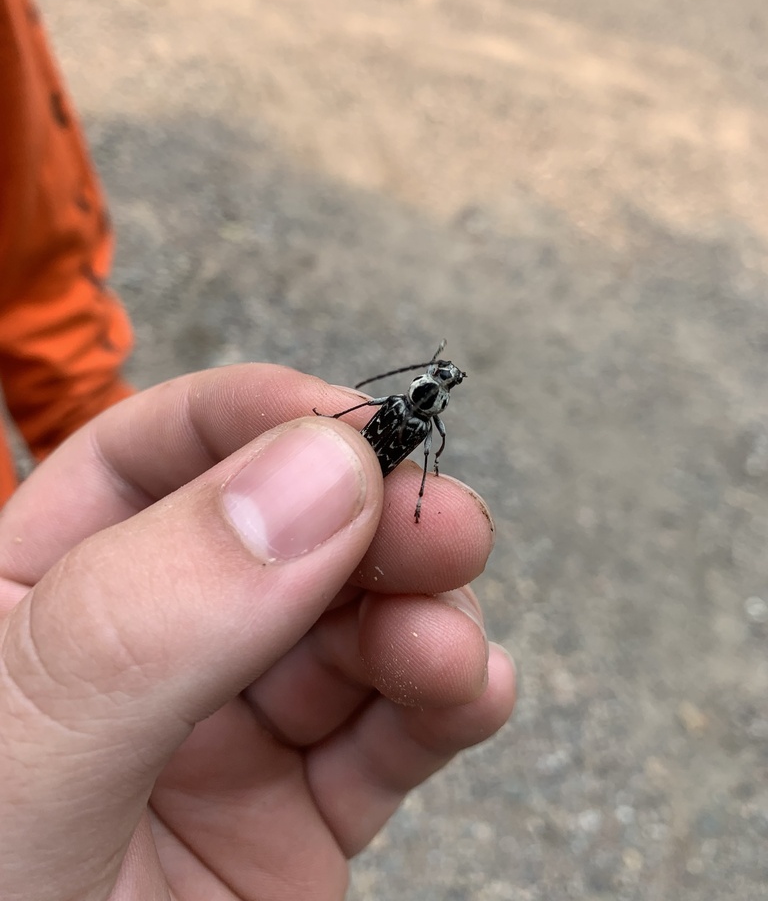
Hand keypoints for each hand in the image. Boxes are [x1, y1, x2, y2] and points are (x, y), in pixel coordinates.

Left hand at [0, 364, 515, 900]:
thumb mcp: (25, 749)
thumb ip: (158, 609)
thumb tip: (325, 471)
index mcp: (38, 588)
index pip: (161, 452)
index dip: (264, 419)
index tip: (360, 428)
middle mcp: (143, 646)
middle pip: (282, 531)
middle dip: (371, 519)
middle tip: (445, 529)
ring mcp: (221, 733)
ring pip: (348, 629)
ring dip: (418, 616)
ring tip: (445, 647)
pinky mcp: (291, 822)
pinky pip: (385, 736)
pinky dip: (442, 700)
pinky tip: (469, 687)